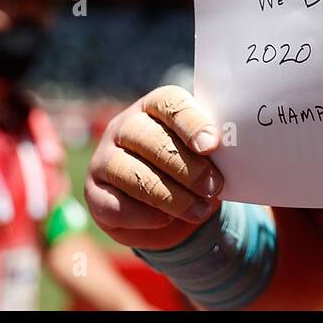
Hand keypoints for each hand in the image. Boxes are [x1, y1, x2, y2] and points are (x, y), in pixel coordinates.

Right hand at [85, 85, 223, 250]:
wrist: (166, 205)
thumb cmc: (191, 166)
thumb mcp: (203, 152)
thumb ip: (212, 147)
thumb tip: (229, 150)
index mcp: (154, 107)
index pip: (169, 104)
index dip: (191, 123)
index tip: (211, 145)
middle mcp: (123, 127)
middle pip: (151, 140)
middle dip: (186, 168)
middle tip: (213, 186)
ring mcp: (103, 159)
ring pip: (133, 175)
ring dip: (171, 196)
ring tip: (199, 209)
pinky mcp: (94, 193)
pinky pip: (117, 206)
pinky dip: (147, 216)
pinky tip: (168, 219)